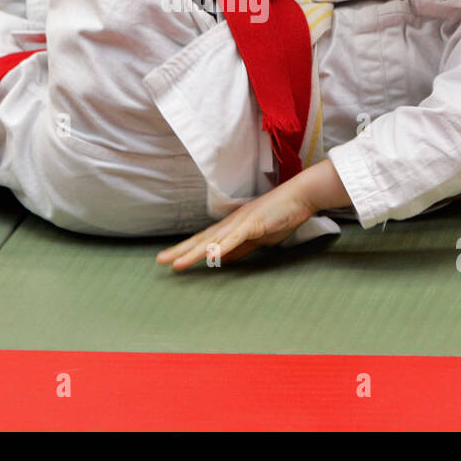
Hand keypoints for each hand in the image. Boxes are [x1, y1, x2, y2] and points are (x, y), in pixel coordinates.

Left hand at [156, 178, 320, 271]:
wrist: (299, 196)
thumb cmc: (281, 215)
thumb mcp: (258, 238)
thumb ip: (240, 248)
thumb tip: (222, 259)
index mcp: (232, 227)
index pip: (205, 240)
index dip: (186, 250)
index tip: (170, 259)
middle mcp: (232, 223)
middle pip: (202, 239)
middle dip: (180, 251)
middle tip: (160, 261)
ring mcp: (241, 222)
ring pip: (213, 241)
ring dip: (194, 252)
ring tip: (176, 263)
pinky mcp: (254, 224)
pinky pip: (235, 239)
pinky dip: (221, 248)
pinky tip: (210, 257)